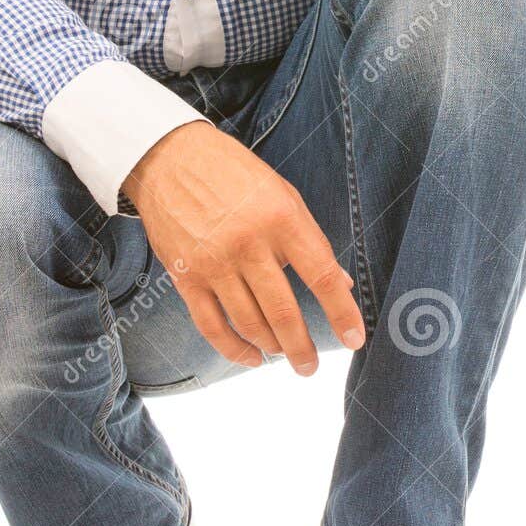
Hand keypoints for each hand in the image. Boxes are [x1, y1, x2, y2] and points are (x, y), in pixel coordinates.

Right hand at [120, 120, 365, 375]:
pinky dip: (234, 350)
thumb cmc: (233, 173)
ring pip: (249, 324)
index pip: (321, 275)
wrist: (169, 157)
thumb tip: (342, 284)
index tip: (356, 339)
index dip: (342, 312)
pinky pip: (212, 327)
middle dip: (302, 348)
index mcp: (281, 217)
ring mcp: (214, 262)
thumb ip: (311, 239)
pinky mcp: (185, 276)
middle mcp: (248, 243)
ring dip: (272, 348)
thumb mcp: (282, 194)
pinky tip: (252, 358)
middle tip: (311, 367)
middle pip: (283, 312)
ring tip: (283, 353)